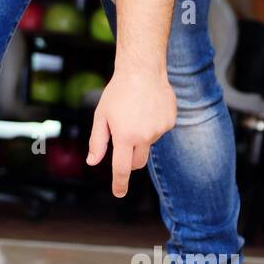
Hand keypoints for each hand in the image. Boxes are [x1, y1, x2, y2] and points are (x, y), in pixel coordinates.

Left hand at [86, 69, 176, 197]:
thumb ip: (97, 142)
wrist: (142, 70)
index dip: (120, 183)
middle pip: (138, 162)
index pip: (122, 168)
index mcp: (124, 136)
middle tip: (123, 141)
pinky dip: (152, 125)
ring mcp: (160, 130)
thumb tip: (93, 162)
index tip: (119, 193)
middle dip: (130, 160)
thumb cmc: (118, 93)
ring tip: (135, 111)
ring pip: (148, 143)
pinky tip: (148, 107)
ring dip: (141, 135)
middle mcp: (144, 136)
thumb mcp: (101, 116)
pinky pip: (159, 131)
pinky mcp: (170, 122)